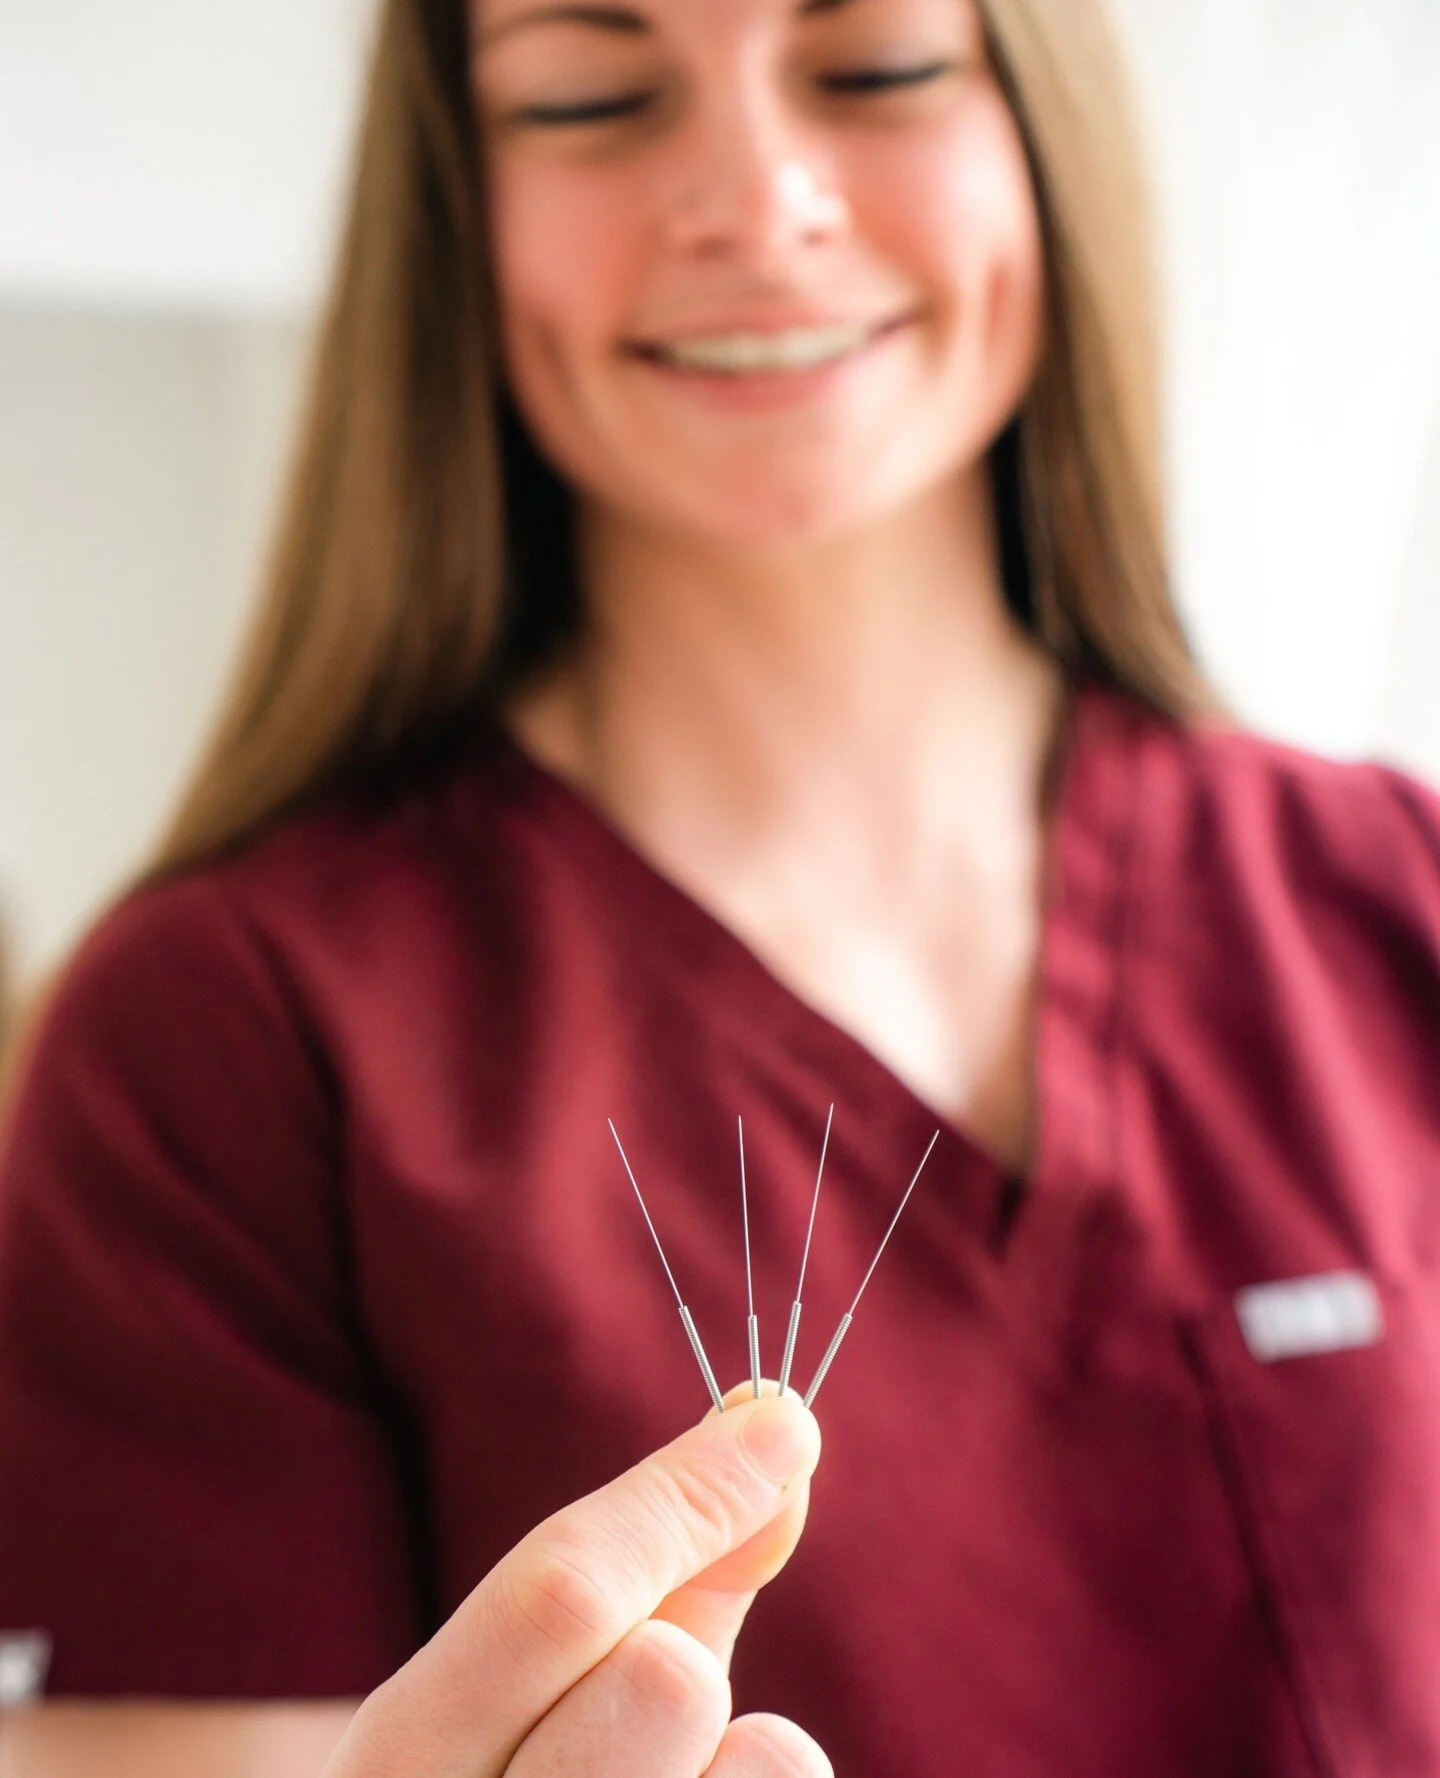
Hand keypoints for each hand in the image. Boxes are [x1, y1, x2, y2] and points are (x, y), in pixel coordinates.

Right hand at [322, 1380, 827, 1776]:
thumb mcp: (539, 1693)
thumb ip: (657, 1571)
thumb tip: (776, 1439)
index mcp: (396, 1765)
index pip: (556, 1592)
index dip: (685, 1491)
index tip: (784, 1418)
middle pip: (664, 1678)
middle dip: (689, 1656)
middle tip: (657, 1693)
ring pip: (763, 1762)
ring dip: (743, 1759)